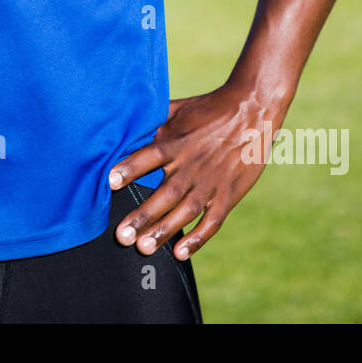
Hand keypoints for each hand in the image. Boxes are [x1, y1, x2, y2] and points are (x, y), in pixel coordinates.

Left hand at [109, 84, 283, 260]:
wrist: (251, 111)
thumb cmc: (207, 109)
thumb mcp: (176, 110)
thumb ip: (150, 122)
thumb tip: (121, 125)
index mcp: (176, 143)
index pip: (149, 156)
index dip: (131, 168)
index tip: (110, 182)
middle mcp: (192, 165)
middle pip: (166, 193)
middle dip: (143, 216)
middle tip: (122, 236)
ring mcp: (211, 182)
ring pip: (186, 212)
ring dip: (165, 231)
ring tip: (144, 248)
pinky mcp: (228, 194)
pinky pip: (212, 221)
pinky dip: (198, 238)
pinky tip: (180, 253)